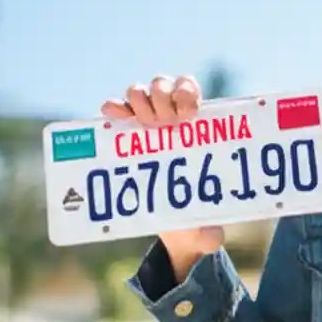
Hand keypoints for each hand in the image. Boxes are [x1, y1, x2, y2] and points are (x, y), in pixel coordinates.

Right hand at [100, 74, 221, 281]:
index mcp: (197, 130)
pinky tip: (111, 114)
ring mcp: (145, 125)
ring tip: (144, 124)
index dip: (186, 92)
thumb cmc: (198, 215)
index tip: (187, 114)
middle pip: (163, 85)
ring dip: (139, 100)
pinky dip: (112, 108)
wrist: (175, 229)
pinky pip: (115, 111)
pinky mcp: (123, 137)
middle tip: (165, 123)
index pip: (190, 91)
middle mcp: (171, 120)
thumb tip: (211, 237)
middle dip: (162, 96)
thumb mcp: (206, 226)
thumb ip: (211, 233)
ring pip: (139, 92)